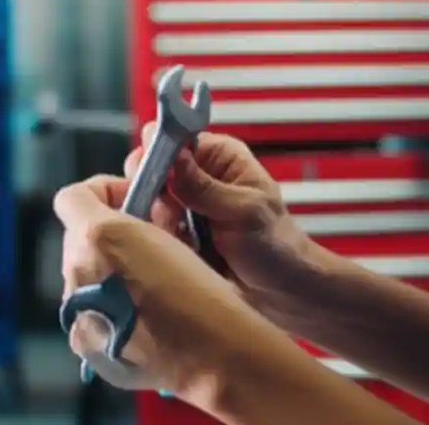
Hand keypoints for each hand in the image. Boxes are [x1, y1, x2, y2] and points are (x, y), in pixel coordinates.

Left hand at [54, 175, 265, 408]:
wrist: (210, 354)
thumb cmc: (199, 292)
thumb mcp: (174, 231)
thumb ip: (138, 218)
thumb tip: (125, 216)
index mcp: (97, 237)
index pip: (73, 197)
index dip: (103, 192)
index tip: (132, 203)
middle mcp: (77, 274)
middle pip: (81, 240)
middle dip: (109, 237)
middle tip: (147, 244)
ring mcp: (78, 313)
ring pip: (86, 276)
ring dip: (108, 273)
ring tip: (148, 284)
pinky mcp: (86, 344)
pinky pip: (89, 314)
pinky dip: (109, 310)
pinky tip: (142, 316)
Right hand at [125, 124, 317, 314]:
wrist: (282, 290)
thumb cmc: (276, 244)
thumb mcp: (244, 211)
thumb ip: (205, 187)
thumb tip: (175, 157)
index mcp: (218, 156)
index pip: (174, 139)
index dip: (156, 153)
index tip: (147, 176)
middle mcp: (197, 175)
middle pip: (151, 170)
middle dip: (150, 193)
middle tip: (169, 217)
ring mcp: (184, 206)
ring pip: (147, 202)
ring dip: (156, 222)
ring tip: (183, 239)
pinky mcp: (177, 233)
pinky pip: (151, 229)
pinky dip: (157, 240)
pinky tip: (180, 250)